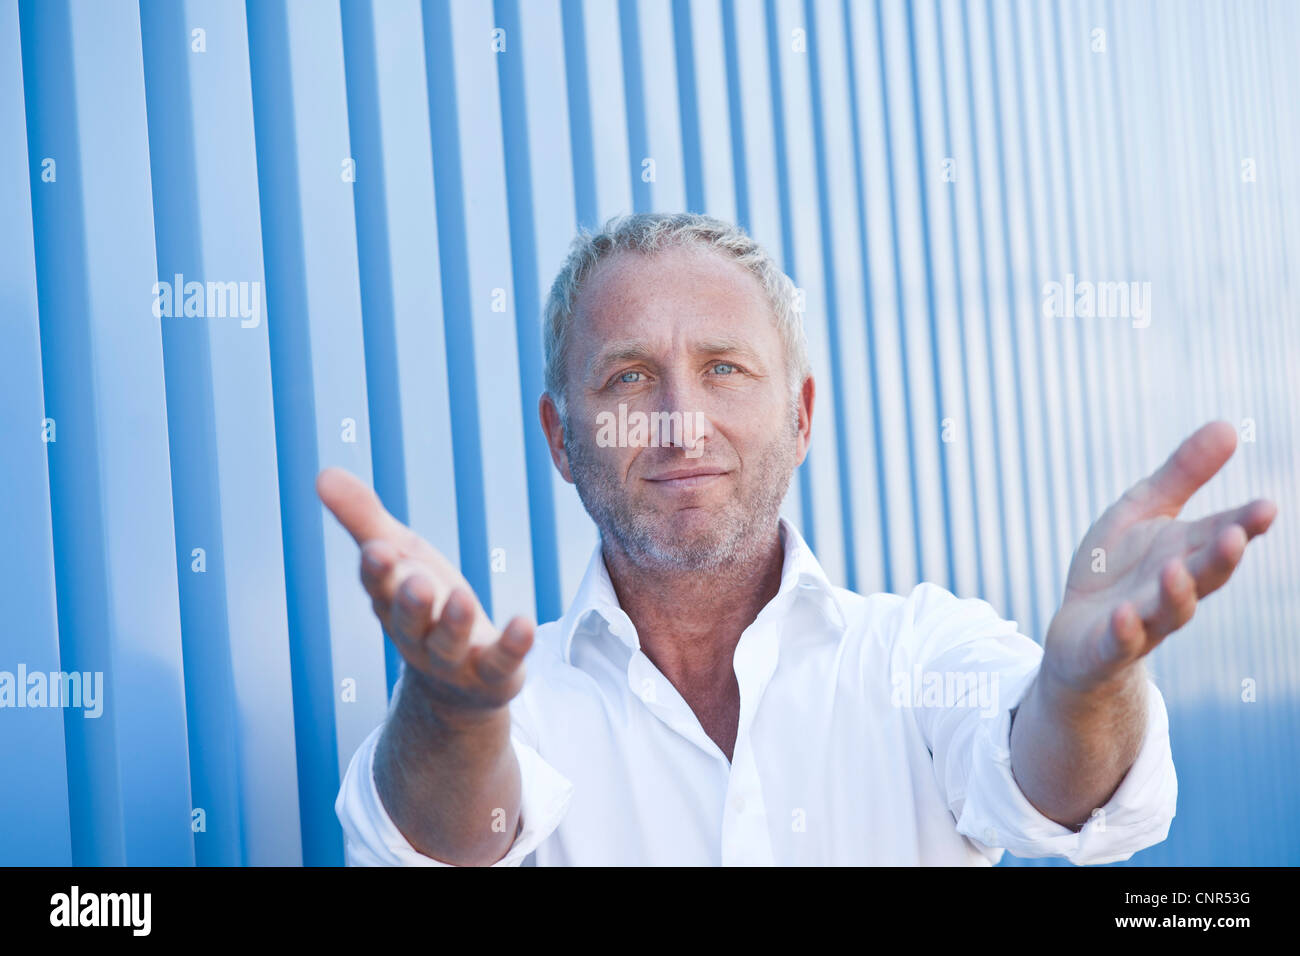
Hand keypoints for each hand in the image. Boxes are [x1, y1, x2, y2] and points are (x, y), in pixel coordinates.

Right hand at [315, 467, 535, 715]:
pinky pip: (501, 662)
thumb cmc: (424, 604)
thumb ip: (364, 518)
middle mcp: (417, 635)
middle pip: (409, 621)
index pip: (379, 586)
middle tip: (416, 582)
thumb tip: (323, 473)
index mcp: (391, 602)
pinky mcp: (492, 673)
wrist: (456, 682)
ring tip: (462, 599)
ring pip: (449, 643)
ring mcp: (454, 659)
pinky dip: (513, 645)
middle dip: (411, 603)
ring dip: (455, 623)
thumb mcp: (399, 555)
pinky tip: (525, 624)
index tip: (377, 550)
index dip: (378, 570)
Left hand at [1043, 420, 1276, 694]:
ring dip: (1177, 593)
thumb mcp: (1143, 510)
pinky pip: (1120, 642)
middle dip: (1222, 556)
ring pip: (1170, 611)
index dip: (1245, 523)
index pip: (1222, 535)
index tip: (1267, 506)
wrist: (1078, 634)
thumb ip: (1182, 474)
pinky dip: (1124, 631)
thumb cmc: (1117, 568)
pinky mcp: (1109, 645)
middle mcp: (1173, 588)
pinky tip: (1123, 616)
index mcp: (1186, 552)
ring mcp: (1144, 620)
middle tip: (1237, 534)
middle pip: (1205, 574)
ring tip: (1177, 570)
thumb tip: (1227, 426)